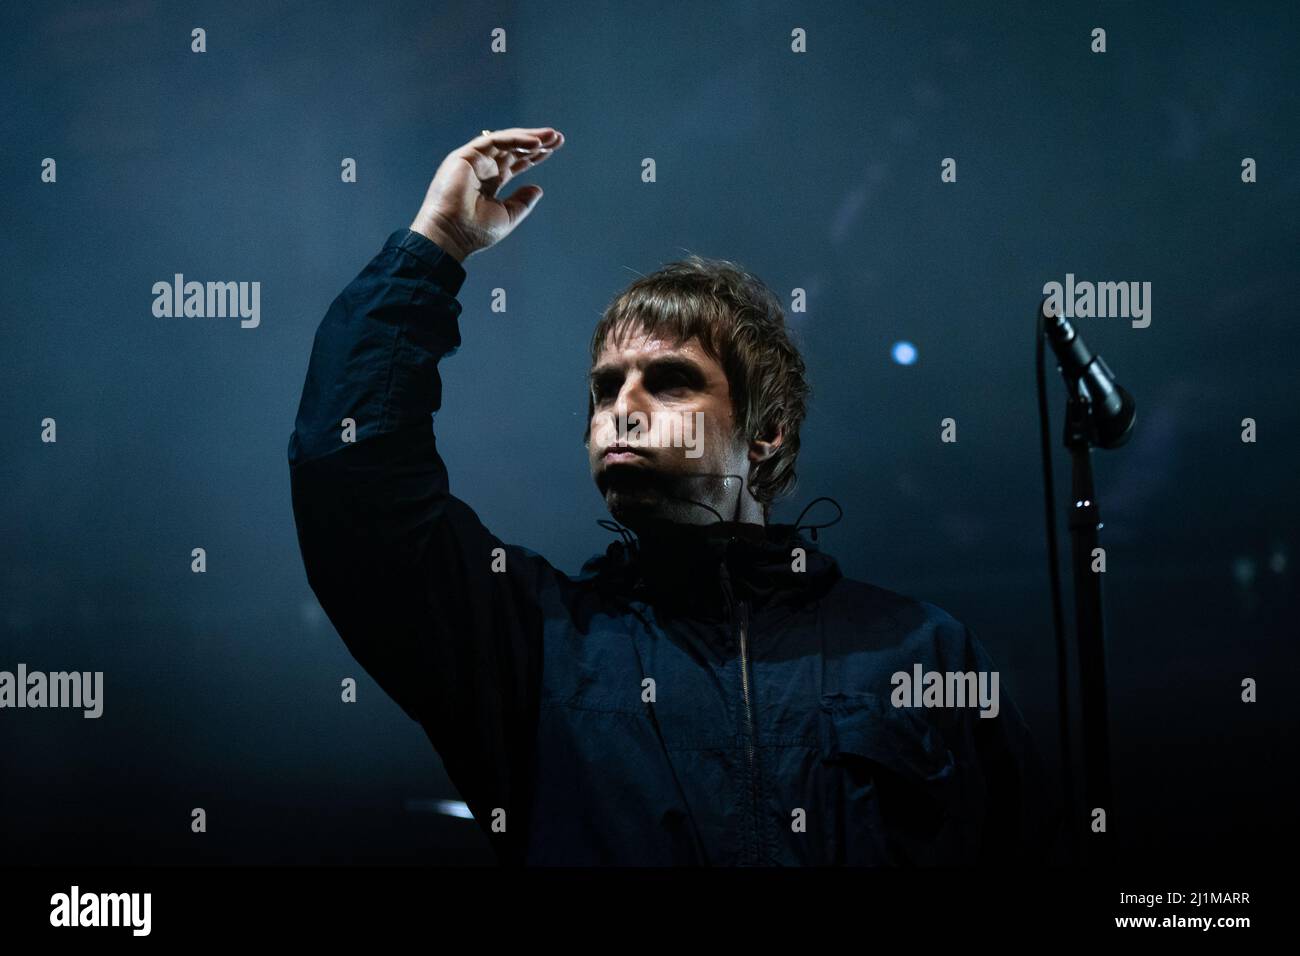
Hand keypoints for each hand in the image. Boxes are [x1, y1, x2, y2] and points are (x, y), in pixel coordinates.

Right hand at [409, 126, 564, 262]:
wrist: (451, 235)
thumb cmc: (475, 231)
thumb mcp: (507, 216)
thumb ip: (522, 201)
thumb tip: (538, 189)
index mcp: (490, 182)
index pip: (515, 162)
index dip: (534, 155)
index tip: (553, 149)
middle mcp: (482, 168)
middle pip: (512, 148)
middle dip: (536, 142)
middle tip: (558, 138)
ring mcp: (473, 160)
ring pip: (505, 141)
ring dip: (530, 137)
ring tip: (552, 137)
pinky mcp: (466, 155)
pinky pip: (495, 141)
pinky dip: (516, 140)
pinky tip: (535, 144)